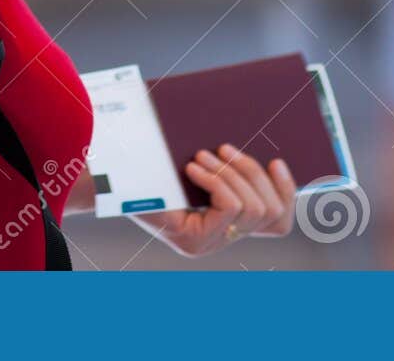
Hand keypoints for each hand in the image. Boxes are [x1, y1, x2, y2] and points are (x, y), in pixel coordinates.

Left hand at [128, 143, 297, 257]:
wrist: (107, 176)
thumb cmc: (151, 162)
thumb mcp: (199, 161)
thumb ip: (227, 164)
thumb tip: (262, 151)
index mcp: (226, 223)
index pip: (278, 223)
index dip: (286, 192)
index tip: (276, 159)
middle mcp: (220, 240)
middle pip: (269, 211)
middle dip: (252, 172)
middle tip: (223, 148)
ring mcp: (206, 245)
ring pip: (252, 208)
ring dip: (232, 173)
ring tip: (202, 155)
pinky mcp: (192, 242)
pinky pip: (229, 207)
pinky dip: (216, 180)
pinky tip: (192, 168)